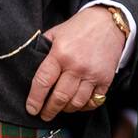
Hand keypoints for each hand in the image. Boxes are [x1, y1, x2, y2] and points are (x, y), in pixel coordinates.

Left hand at [24, 6, 124, 120]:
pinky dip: (84, 107)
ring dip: (66, 110)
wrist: (108, 23)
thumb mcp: (56, 33)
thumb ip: (43, 49)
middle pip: (59, 97)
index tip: (31, 109)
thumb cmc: (79, 28)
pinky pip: (94, 101)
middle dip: (49, 110)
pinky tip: (77, 104)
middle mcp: (76, 66)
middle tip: (44, 115)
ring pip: (76, 103)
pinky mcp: (105, 79)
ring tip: (60, 109)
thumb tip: (29, 67)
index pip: (43, 82)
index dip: (35, 99)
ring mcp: (92, 74)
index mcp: (60, 54)